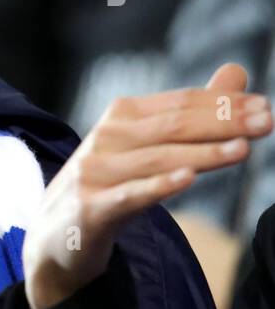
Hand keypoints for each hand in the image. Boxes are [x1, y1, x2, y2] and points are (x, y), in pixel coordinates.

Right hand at [23, 64, 271, 308]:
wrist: (55, 237)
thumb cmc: (108, 185)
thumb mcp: (144, 146)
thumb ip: (190, 112)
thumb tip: (236, 72)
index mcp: (119, 117)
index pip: (178, 103)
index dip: (221, 103)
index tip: (263, 105)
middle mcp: (105, 139)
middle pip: (171, 126)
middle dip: (222, 123)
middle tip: (265, 122)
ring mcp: (95, 174)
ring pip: (157, 159)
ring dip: (202, 153)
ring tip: (243, 150)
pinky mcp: (90, 209)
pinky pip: (129, 195)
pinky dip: (158, 186)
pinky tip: (188, 178)